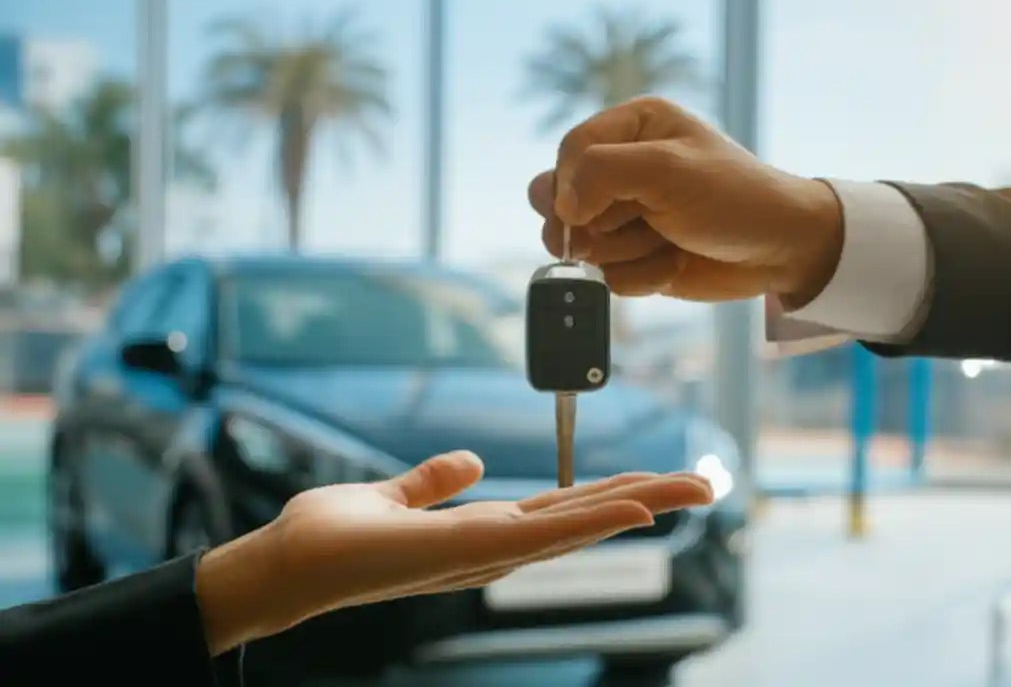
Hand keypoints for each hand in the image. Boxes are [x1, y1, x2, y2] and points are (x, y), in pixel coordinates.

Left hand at [195, 450, 712, 654]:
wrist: (287, 565)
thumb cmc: (332, 536)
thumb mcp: (393, 497)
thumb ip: (433, 482)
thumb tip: (472, 462)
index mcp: (484, 530)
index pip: (563, 509)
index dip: (614, 494)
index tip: (660, 481)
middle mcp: (496, 547)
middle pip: (586, 518)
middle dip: (649, 499)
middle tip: (707, 484)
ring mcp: (487, 552)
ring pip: (579, 525)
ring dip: (639, 505)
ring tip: (693, 490)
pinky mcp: (468, 550)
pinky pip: (544, 533)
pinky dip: (594, 522)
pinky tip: (635, 508)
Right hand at [528, 96, 844, 307]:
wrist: (782, 250)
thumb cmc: (735, 197)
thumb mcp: (668, 169)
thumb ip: (602, 172)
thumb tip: (560, 207)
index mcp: (634, 127)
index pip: (570, 151)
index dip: (570, 185)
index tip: (583, 212)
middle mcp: (627, 167)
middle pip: (561, 200)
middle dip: (589, 225)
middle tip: (614, 234)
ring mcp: (630, 215)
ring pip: (584, 244)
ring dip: (624, 251)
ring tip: (665, 240)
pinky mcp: (638, 256)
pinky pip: (610, 275)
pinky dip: (640, 277)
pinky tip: (674, 262)